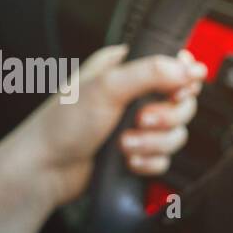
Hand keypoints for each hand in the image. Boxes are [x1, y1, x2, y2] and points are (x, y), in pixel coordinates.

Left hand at [11, 45, 207, 207]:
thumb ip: (150, 72)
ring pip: (175, 132)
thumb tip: (186, 69)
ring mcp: (136, 125)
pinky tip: (128, 161)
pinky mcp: (136, 152)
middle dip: (165, 116)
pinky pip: (164, 158)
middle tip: (142, 120)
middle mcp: (133, 94)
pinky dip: (148, 161)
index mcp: (124, 67)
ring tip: (124, 144)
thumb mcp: (106, 87)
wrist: (45, 169)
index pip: (172, 64)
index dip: (184, 77)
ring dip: (152, 142)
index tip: (183, 89)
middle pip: (181, 101)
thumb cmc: (63, 124)